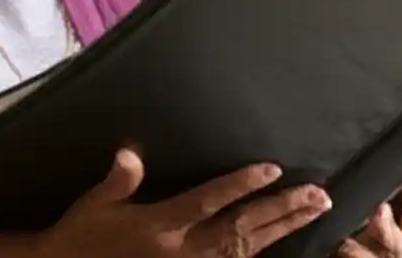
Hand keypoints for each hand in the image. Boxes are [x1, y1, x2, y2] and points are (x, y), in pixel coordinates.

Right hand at [36, 147, 330, 257]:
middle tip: (318, 194)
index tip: (272, 168)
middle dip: (281, 211)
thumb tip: (129, 154)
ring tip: (315, 209)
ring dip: (283, 228)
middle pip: (241, 229)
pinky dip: (263, 252)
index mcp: (160, 226)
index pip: (208, 202)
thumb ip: (118, 181)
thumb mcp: (95, 206)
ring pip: (248, 249)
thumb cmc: (83, 235)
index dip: (240, 185)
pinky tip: (286, 238)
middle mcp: (182, 250)